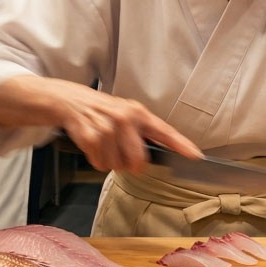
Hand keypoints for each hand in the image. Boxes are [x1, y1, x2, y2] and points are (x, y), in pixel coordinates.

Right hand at [37, 78, 201, 172]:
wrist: (70, 101)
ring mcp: (108, 128)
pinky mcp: (92, 137)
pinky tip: (93, 146)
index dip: (182, 145)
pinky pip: (100, 164)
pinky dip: (96, 160)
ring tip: (103, 145)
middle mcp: (126, 118)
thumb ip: (142, 132)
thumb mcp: (125, 114)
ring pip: (117, 165)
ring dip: (109, 161)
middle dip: (130, 165)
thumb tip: (157, 156)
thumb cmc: (101, 111)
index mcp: (138, 113)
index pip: (165, 131)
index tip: (195, 156)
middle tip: (119, 153)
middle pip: (139, 160)